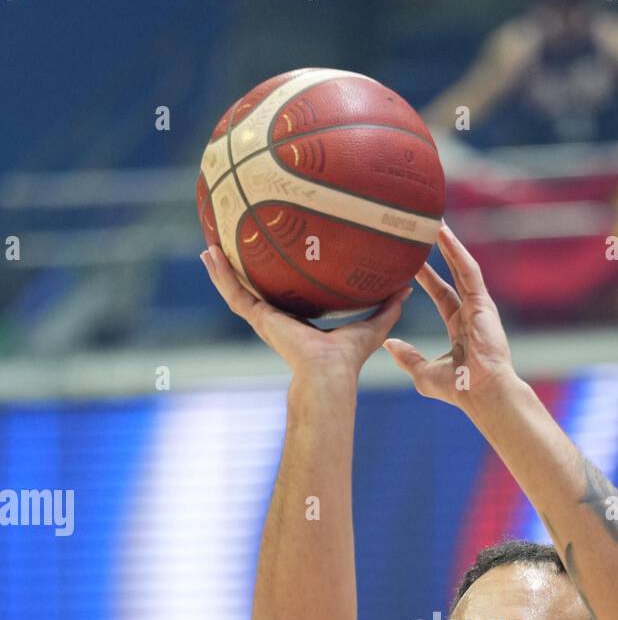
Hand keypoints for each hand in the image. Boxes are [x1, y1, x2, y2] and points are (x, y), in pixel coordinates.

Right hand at [200, 245, 412, 379]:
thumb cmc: (349, 357)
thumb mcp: (372, 324)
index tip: (271, 257)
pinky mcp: (259, 318)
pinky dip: (220, 275)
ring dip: (222, 269)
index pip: (284, 294)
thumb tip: (407, 287)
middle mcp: (277, 319)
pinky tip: (209, 254)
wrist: (330, 372)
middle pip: (255, 289)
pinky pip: (234, 293)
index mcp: (298, 321)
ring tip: (208, 247)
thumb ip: (388, 306)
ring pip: (237, 289)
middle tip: (230, 247)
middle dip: (243, 271)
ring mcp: (264, 319)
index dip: (277, 277)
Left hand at [383, 223, 515, 407]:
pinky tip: (446, 234)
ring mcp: (479, 307)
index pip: (440, 294)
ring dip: (449, 244)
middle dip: (439, 253)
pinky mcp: (483, 303)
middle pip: (452, 275)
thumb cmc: (459, 389)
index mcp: (459, 327)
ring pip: (461, 267)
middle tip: (425, 232)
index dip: (426, 277)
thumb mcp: (424, 373)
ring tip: (434, 221)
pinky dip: (458, 252)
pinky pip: (469, 271)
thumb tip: (388, 344)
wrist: (483, 394)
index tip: (411, 261)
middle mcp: (470, 313)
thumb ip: (407, 357)